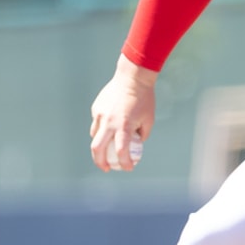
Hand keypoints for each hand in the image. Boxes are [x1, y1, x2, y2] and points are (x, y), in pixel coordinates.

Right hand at [89, 54, 157, 171]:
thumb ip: (141, 135)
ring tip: (108, 147)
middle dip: (100, 162)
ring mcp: (100, 114)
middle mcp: (109, 122)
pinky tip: (110, 125)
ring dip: (100, 145)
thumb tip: (136, 144)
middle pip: (97, 149)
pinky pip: (97, 123)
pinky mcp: (96, 108)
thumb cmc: (145, 99)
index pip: (121, 152)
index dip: (124, 163)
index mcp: (123, 126)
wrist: (133, 76)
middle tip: (107, 168)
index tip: (128, 168)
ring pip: (95, 136)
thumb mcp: (148, 119)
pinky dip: (102, 128)